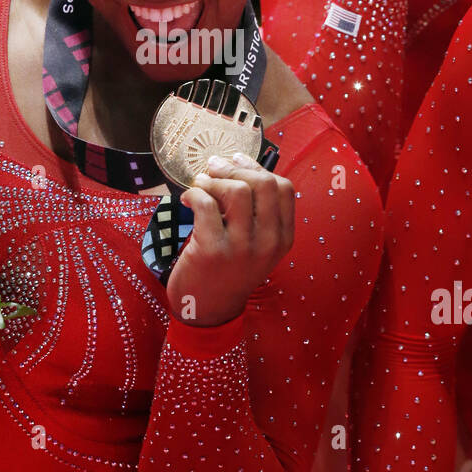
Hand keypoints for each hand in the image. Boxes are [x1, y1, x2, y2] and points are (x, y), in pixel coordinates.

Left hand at [165, 152, 294, 326]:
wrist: (207, 310)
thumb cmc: (228, 269)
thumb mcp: (256, 245)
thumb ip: (257, 212)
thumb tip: (240, 164)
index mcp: (283, 238)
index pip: (283, 188)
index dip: (257, 168)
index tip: (236, 162)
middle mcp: (268, 243)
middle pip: (263, 183)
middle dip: (234, 169)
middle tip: (213, 168)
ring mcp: (242, 248)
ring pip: (237, 191)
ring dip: (213, 180)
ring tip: (200, 185)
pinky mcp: (213, 251)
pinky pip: (206, 205)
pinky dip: (194, 194)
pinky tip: (187, 198)